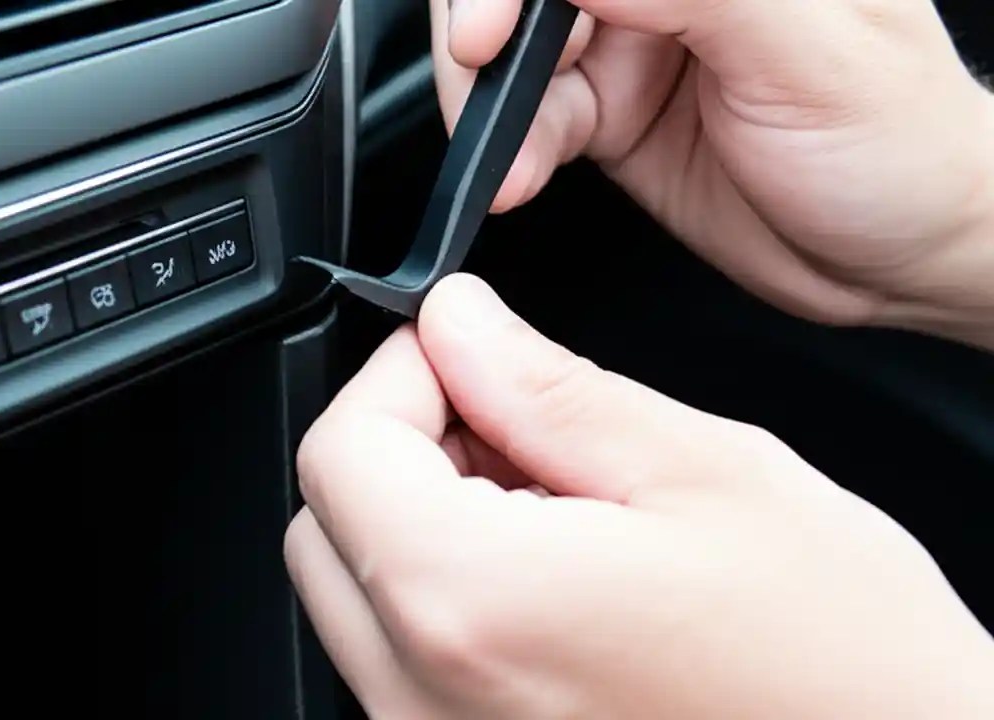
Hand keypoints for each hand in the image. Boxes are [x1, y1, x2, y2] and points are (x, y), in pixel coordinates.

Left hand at [285, 274, 993, 718]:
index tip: (463, 357)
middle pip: (329, 524)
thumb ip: (547, 390)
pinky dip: (446, 594)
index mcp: (477, 605)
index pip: (340, 453)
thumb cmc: (843, 664)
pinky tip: (550, 575)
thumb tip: (459, 323)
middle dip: (402, 446)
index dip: (399, 376)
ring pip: (362, 591)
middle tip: (514, 427)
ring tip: (553, 507)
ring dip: (423, 519)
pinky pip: (403, 659)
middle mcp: (430, 699)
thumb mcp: (705, 474)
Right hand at [431, 0, 993, 347]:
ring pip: (513, 45)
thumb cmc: (899, 146)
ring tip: (513, 162)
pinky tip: (518, 176)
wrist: (901, 255)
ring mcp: (636, 42)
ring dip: (493, 104)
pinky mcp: (612, 110)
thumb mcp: (809, 51)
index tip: (487, 32)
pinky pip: (530, 116)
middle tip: (484, 85)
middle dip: (486, 32)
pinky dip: (507, 149)